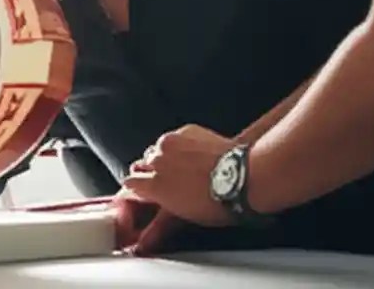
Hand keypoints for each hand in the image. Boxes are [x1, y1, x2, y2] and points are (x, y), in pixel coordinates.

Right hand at [122, 125, 236, 228]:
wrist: (243, 177)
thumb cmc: (218, 201)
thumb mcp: (185, 217)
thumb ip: (159, 224)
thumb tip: (143, 243)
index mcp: (153, 186)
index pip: (129, 183)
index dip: (138, 188)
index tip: (145, 192)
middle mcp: (155, 162)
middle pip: (141, 165)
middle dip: (150, 172)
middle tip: (168, 180)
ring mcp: (169, 144)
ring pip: (156, 150)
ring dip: (164, 157)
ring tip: (184, 166)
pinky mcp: (184, 131)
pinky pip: (174, 138)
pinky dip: (180, 144)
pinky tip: (195, 154)